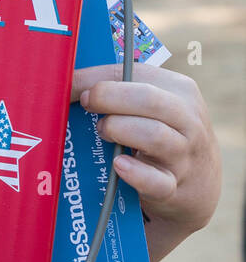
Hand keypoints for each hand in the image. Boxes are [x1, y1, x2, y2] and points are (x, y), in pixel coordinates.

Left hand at [71, 63, 221, 261]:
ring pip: (155, 136)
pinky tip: (118, 165)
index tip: (72, 86)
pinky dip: (135, 173)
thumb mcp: (148, 104)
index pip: (136, 73)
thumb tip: (63, 81)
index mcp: (178, 89)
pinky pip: (157, 181)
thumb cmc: (158, 129)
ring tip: (102, 131)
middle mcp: (187, 120)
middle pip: (149, 100)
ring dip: (118, 129)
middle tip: (87, 104)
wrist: (199, 183)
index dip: (97, 78)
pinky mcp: (176, 188)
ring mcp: (184, 155)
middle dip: (109, 98)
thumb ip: (114, 87)